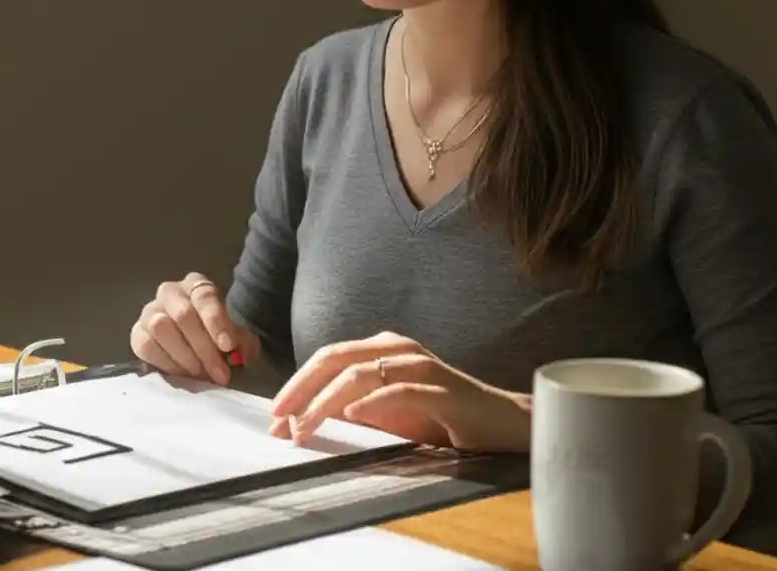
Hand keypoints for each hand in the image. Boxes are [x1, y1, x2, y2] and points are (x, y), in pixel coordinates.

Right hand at [130, 272, 261, 385]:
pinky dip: (166, 363)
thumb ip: (243, 342)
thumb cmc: (215, 334)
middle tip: (219, 373)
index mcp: (197, 286)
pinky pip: (146, 346)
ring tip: (200, 374)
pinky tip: (182, 373)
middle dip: (203, 348)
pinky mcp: (138, 333)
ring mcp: (149, 311)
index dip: (216, 321)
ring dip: (184, 356)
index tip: (228, 346)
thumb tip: (242, 356)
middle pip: (183, 314)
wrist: (191, 342)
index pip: (205, 296)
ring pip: (161, 328)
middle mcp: (170, 292)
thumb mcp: (235, 335)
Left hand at [268, 331, 530, 451]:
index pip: (327, 358)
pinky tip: (352, 417)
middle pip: (334, 359)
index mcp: (382, 349)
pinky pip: (400, 391)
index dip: (296, 384)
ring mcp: (421, 366)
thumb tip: (299, 421)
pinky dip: (372, 403)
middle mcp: (398, 349)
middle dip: (299, 389)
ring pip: (359, 375)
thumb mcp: (386, 413)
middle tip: (276, 419)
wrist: (504, 425)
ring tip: (303, 428)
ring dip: (324, 403)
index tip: (273, 416)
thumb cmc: (442, 419)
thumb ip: (350, 409)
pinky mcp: (443, 390)